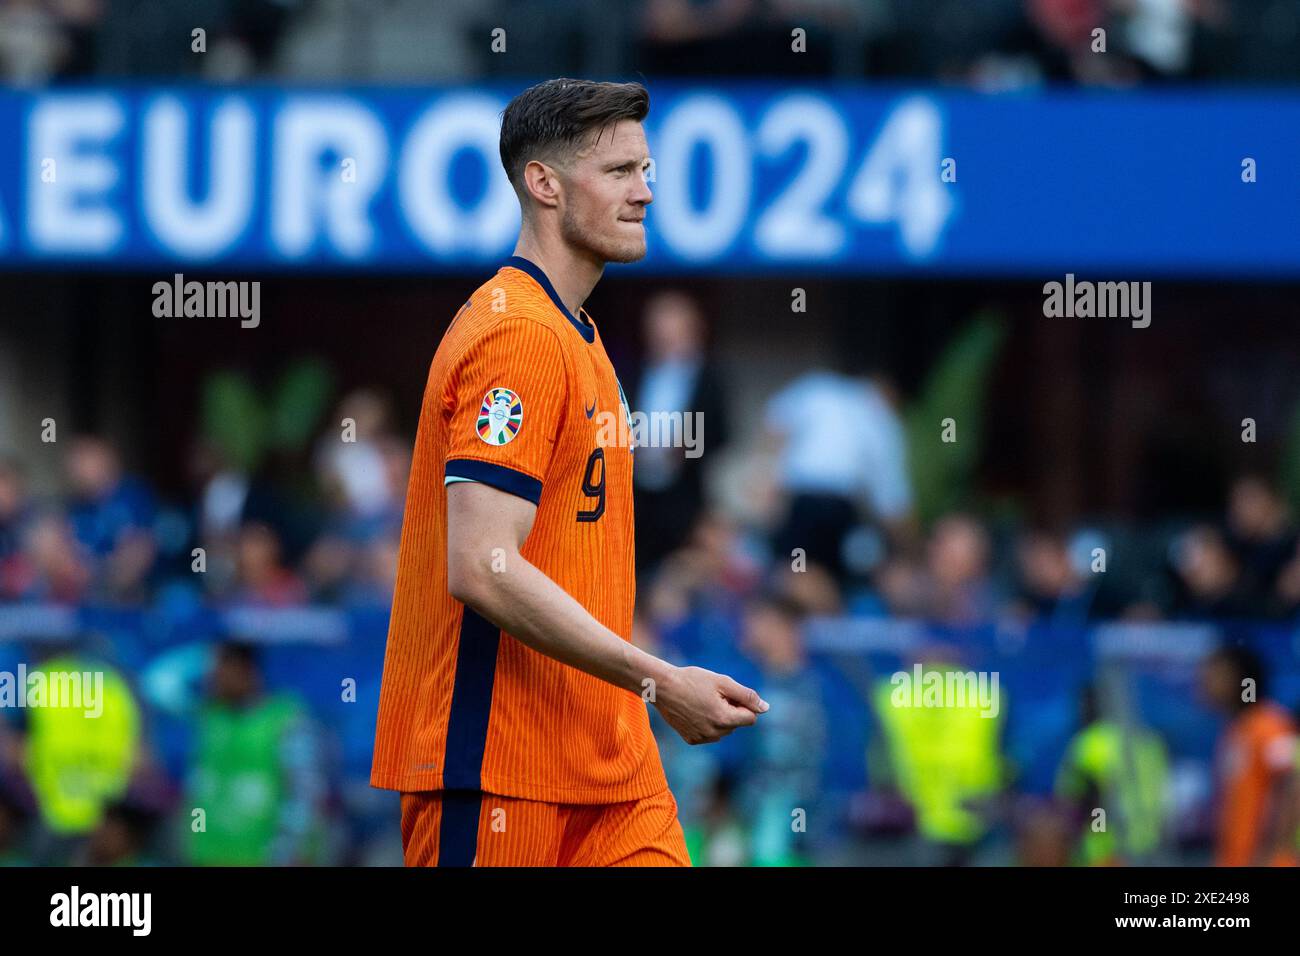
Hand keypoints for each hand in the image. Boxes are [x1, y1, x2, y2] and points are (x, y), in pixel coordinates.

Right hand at [652, 665, 767, 744]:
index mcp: (725, 719)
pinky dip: (706, 723)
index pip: (751, 718)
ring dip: (719, 718)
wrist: (662, 687)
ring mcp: (702, 738)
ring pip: (724, 730)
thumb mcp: (722, 682)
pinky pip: (709, 734)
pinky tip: (694, 711)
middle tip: (712, 695)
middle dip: (731, 710)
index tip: (728, 694)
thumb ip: (746, 695)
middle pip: (737, 724)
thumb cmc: (693, 680)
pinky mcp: (692, 740)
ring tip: (701, 702)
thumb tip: (765, 708)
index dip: (743, 704)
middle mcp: (715, 734)